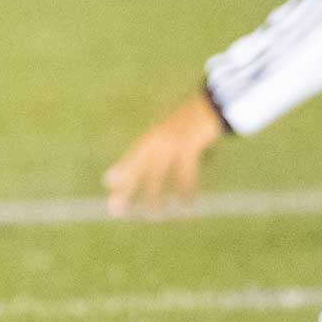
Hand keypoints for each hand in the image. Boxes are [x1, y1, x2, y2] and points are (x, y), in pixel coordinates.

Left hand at [103, 92, 226, 216]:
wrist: (214, 105)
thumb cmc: (195, 122)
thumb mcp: (176, 132)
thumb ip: (164, 147)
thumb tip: (168, 161)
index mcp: (153, 137)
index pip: (133, 155)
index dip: (121, 168)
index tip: (108, 182)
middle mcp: (157, 140)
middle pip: (138, 169)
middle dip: (127, 190)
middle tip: (117, 209)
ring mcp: (171, 144)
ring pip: (157, 176)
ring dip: (156, 198)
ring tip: (154, 216)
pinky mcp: (187, 147)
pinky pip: (184, 175)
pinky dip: (186, 191)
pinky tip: (187, 205)